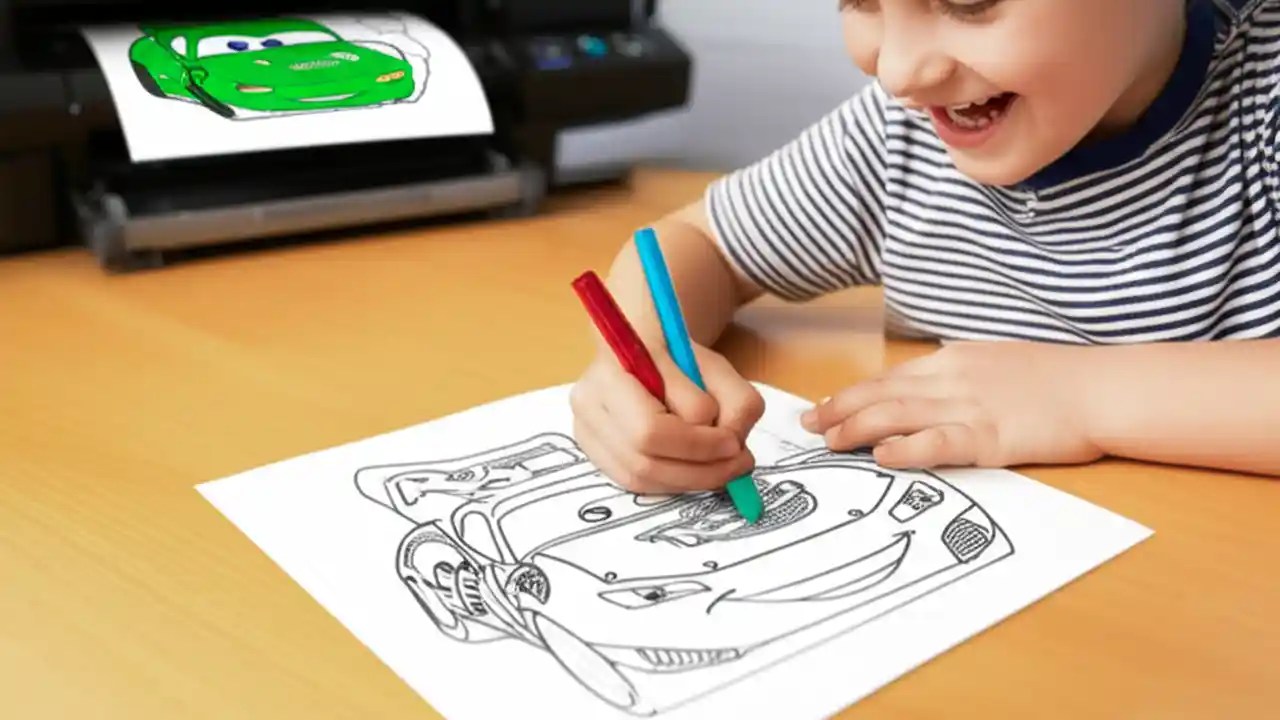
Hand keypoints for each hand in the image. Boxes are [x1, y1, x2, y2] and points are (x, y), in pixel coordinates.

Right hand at [570, 343, 762, 493]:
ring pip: (638, 477)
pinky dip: (671, 482)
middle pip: (642, 461)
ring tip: (723, 468)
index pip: (650, 429)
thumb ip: (736, 402)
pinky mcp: (591, 450)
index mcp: (613, 368)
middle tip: (737, 465)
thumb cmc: (677, 354)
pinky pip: (633, 482)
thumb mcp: (719, 367)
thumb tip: (731, 447)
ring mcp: (584, 429)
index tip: (734, 443)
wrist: (640, 346)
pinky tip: (694, 469)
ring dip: (689, 481)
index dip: (697, 445)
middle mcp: (588, 401)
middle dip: (699, 470)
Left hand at [800, 341, 1103, 468]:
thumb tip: (932, 383)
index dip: (852, 393)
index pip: (890, 377)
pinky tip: (880, 457)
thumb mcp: (998, 362)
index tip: (824, 406)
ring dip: (857, 428)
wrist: (1103, 387)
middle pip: (882, 393)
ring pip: (898, 415)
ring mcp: (970, 407)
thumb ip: (962, 373)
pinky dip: (906, 449)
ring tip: (828, 442)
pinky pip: (938, 442)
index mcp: (955, 360)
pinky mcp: (991, 436)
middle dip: (840, 409)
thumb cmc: (1058, 377)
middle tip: (809, 425)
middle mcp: (953, 379)